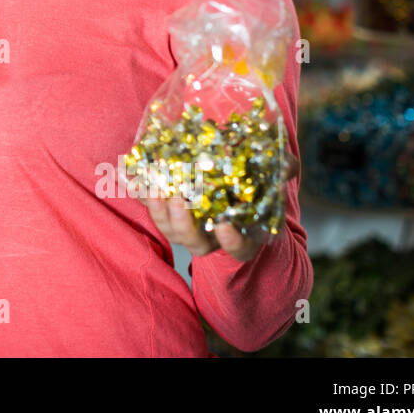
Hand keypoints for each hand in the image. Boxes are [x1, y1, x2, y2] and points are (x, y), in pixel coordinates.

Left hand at [141, 150, 299, 263]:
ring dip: (157, 209)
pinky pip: (148, 203)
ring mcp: (185, 222)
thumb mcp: (273, 175)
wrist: (231, 176)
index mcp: (241, 234)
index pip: (240, 250)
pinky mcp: (165, 204)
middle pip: (194, 242)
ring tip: (153, 187)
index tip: (225, 226)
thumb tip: (285, 163)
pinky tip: (128, 171)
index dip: (232, 243)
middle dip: (184, 224)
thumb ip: (282, 170)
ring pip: (168, 227)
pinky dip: (137, 189)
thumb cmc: (256, 183)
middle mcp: (211, 234)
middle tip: (178, 200)